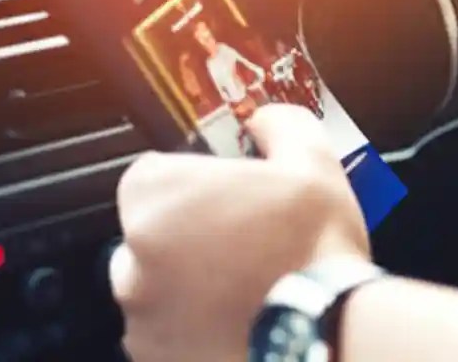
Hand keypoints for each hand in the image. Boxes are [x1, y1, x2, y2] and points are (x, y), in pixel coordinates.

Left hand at [112, 104, 368, 361]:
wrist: (323, 332)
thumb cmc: (312, 250)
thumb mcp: (313, 161)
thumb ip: (280, 125)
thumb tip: (265, 120)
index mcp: (159, 196)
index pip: (150, 173)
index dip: (192, 179)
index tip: (225, 190)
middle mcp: (133, 257)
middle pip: (151, 231)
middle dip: (189, 233)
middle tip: (246, 238)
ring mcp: (142, 315)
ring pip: (159, 285)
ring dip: (192, 282)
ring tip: (250, 283)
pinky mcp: (155, 357)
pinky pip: (170, 332)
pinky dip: (197, 325)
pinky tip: (243, 316)